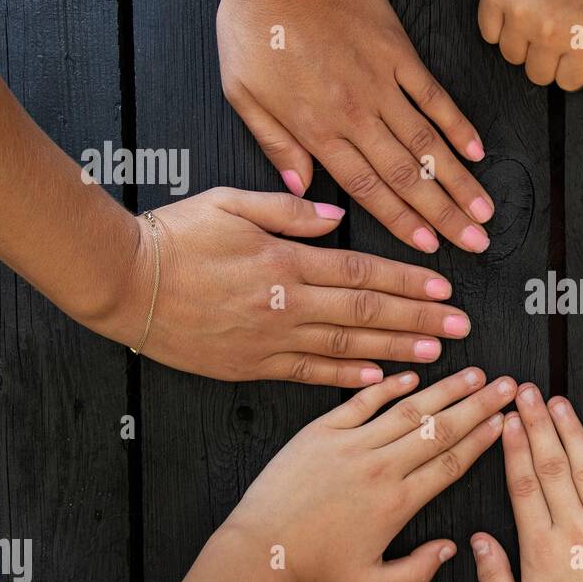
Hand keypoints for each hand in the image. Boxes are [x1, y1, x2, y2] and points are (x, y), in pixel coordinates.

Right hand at [89, 188, 471, 384]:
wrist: (121, 281)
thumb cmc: (174, 235)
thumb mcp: (230, 202)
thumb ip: (287, 210)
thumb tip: (335, 214)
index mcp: (285, 260)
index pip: (361, 272)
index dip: (407, 281)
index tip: (445, 287)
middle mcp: (285, 303)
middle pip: (365, 313)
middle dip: (419, 319)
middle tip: (460, 327)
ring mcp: (269, 339)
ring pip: (346, 348)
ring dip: (395, 351)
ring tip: (435, 354)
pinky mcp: (250, 365)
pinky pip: (308, 373)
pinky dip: (346, 378)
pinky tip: (380, 378)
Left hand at [217, 0, 493, 253]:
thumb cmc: (255, 23)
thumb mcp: (241, 91)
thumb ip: (274, 143)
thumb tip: (300, 186)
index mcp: (317, 129)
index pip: (366, 189)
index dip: (402, 222)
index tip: (429, 247)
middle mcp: (356, 114)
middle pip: (407, 176)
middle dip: (444, 215)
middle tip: (474, 242)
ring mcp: (382, 84)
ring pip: (428, 144)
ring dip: (459, 181)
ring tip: (485, 210)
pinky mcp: (398, 53)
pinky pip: (434, 97)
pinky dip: (458, 125)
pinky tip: (477, 151)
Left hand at [223, 367, 517, 581]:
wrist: (260, 551)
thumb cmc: (313, 570)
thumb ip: (417, 571)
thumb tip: (451, 549)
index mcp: (397, 504)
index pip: (451, 463)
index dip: (482, 439)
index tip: (503, 421)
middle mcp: (380, 469)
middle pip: (441, 430)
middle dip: (478, 405)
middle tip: (506, 386)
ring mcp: (351, 446)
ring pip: (409, 410)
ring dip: (445, 390)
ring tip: (473, 374)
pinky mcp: (321, 433)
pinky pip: (362, 402)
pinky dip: (389, 386)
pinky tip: (413, 375)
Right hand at [479, 0, 582, 89]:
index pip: (569, 84)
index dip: (570, 66)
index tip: (570, 45)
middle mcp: (550, 35)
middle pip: (538, 76)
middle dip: (546, 58)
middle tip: (551, 28)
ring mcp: (519, 17)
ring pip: (511, 57)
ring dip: (521, 42)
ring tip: (533, 13)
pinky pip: (489, 33)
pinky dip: (499, 25)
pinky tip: (515, 4)